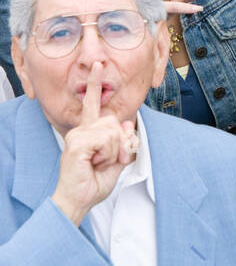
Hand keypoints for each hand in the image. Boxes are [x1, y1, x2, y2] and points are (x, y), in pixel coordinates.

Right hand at [50, 61, 139, 226]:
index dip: (95, 83)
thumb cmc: (92, 183)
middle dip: (120, 143)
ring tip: (100, 163)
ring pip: (112, 130)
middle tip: (108, 160)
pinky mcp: (77, 143)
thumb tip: (127, 123)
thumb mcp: (117, 162)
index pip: (92, 104)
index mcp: (88, 132)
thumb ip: (124, 143)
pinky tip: (95, 163)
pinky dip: (108, 154)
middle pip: (114, 121)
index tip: (98, 65)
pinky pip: (106, 139)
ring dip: (114, 151)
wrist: (78, 200)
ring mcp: (78, 136)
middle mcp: (81, 130)